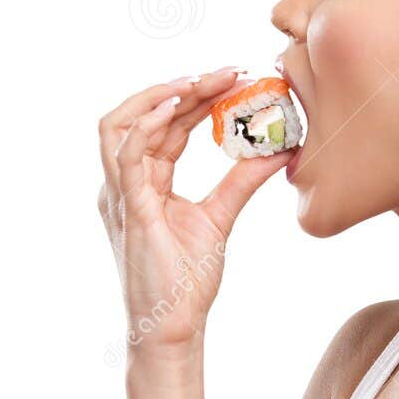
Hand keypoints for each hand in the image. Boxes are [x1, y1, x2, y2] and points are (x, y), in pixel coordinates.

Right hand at [97, 68, 290, 351]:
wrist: (174, 327)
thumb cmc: (186, 282)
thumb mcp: (220, 217)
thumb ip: (242, 180)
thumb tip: (278, 150)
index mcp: (145, 182)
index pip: (167, 125)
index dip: (197, 98)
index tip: (236, 79)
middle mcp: (124, 183)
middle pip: (144, 116)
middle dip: (185, 88)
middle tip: (229, 72)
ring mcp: (120, 195)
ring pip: (119, 125)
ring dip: (159, 96)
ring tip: (199, 81)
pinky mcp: (128, 211)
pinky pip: (126, 157)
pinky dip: (147, 126)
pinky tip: (177, 106)